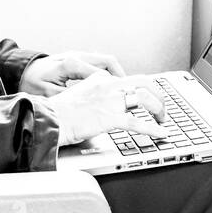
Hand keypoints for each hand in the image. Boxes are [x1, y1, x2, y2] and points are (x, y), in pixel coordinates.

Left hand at [19, 50, 126, 95]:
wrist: (20, 71)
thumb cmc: (31, 82)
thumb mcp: (48, 94)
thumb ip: (69, 98)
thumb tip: (86, 105)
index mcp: (71, 64)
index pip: (102, 73)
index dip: (115, 85)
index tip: (124, 96)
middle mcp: (77, 56)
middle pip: (108, 61)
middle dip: (121, 76)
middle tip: (130, 91)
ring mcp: (78, 56)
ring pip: (105, 61)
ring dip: (116, 74)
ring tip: (124, 89)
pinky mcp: (77, 60)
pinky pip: (98, 63)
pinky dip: (107, 72)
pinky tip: (110, 85)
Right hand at [47, 70, 170, 145]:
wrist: (48, 119)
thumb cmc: (59, 113)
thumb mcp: (80, 96)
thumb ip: (96, 97)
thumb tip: (107, 107)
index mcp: (100, 79)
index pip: (129, 79)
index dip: (143, 89)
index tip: (149, 97)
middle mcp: (108, 85)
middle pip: (144, 82)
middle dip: (158, 94)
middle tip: (161, 107)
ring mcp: (110, 101)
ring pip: (145, 98)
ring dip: (159, 109)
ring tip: (163, 119)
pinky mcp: (110, 117)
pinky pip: (138, 123)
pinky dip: (153, 129)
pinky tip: (160, 134)